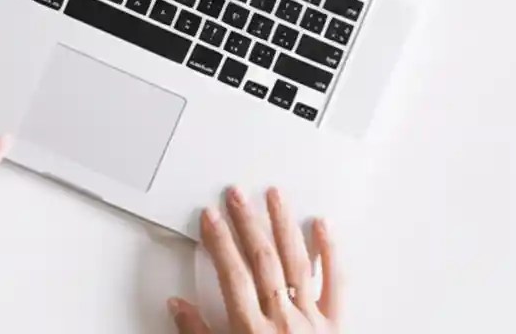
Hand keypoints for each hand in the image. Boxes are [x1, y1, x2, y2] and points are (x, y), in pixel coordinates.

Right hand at [168, 187, 341, 333]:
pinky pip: (336, 284)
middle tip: (236, 195)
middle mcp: (284, 320)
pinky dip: (329, 253)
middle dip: (247, 223)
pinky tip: (322, 228)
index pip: (232, 274)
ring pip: (298, 262)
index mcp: (252, 331)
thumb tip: (179, 307)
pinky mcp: (337, 326)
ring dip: (284, 225)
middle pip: (263, 260)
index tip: (210, 217)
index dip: (219, 242)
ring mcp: (312, 321)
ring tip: (274, 197)